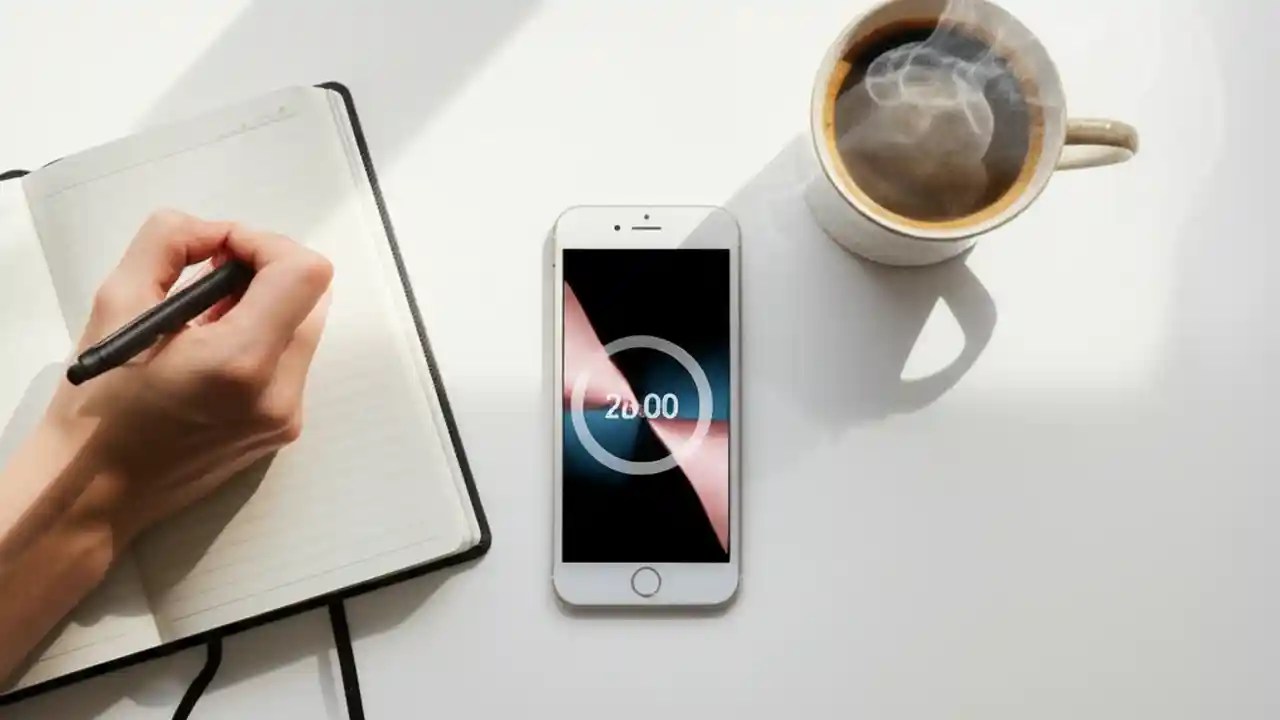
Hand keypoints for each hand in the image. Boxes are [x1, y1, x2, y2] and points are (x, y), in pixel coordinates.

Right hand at [44, 209, 332, 542]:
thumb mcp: (117, 302)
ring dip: (264, 307)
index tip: (220, 250)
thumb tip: (216, 230)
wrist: (98, 492)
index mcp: (241, 361)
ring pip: (304, 327)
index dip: (265, 243)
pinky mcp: (284, 430)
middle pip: (312, 296)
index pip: (303, 272)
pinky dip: (262, 342)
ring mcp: (287, 416)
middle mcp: (279, 392)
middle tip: (209, 281)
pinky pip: (292, 362)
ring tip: (203, 323)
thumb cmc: (100, 405)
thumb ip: (170, 242)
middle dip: (265, 273)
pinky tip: (211, 356)